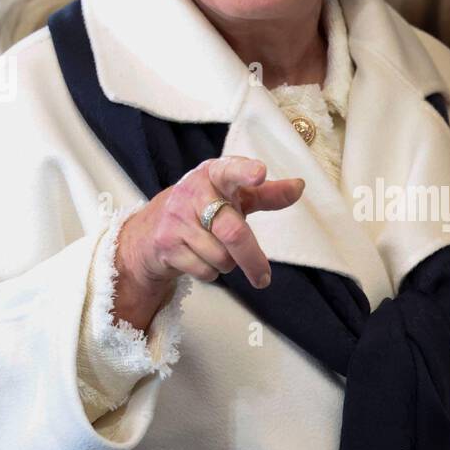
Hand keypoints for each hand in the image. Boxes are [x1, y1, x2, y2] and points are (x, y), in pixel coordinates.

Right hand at [113, 155, 304, 327]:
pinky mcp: (166, 244)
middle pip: (233, 232)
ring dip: (226, 263)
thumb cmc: (205, 207)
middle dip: (252, 259)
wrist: (150, 229)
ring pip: (220, 257)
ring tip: (214, 249)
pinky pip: (204, 270)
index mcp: (214, 174)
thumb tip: (299, 186)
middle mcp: (193, 192)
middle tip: (264, 279)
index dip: (245, 172)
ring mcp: (177, 219)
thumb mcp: (234, 196)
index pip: (230, 170)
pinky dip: (209, 272)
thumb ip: (266, 193)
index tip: (259, 174)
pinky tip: (199, 258)